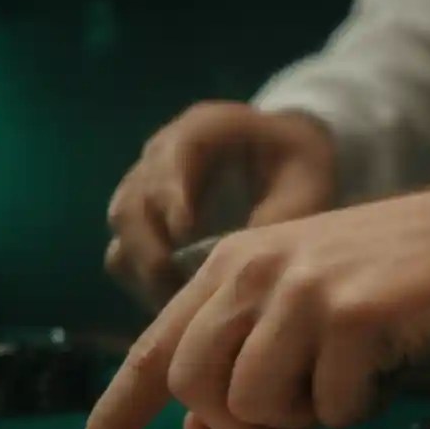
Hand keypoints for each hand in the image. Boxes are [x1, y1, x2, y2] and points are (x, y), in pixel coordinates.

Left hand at [75, 173, 429, 428]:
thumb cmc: (401, 280)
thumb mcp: (311, 313)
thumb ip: (248, 363)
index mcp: (234, 264)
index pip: (155, 347)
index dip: (116, 411)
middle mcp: (254, 269)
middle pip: (195, 385)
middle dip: (241, 423)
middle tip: (296, 415)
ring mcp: (300, 289)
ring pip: (251, 403)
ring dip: (302, 414)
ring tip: (348, 379)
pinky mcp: (350, 315)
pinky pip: (328, 407)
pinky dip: (359, 405)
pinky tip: (387, 366)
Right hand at [105, 101, 336, 308]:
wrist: (289, 159)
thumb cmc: (301, 168)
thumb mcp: (306, 187)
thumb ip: (278, 219)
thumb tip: (238, 267)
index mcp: (205, 127)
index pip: (172, 156)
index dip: (170, 194)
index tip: (184, 233)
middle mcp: (163, 152)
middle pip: (133, 200)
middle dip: (152, 248)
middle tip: (185, 287)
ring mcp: (146, 184)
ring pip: (123, 230)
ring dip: (145, 269)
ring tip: (185, 301)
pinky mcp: (143, 217)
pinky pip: (124, 251)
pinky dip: (143, 278)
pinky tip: (180, 301)